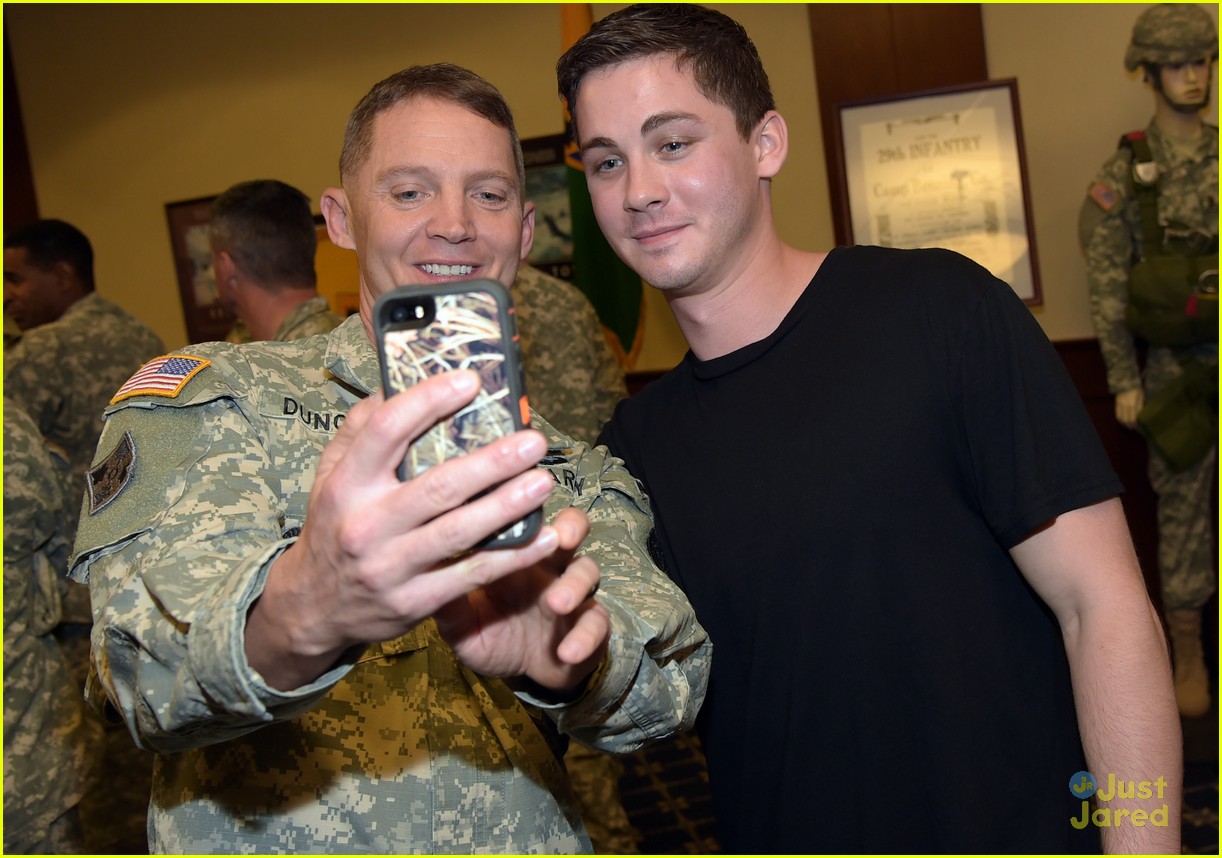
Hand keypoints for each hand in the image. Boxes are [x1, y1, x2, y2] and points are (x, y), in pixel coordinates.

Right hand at [246, 370, 563, 689]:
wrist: (313, 609)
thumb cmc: (334, 527)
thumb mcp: (331, 475)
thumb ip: (360, 428)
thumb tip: (399, 379)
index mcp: (346, 484)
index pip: (386, 432)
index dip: (428, 401)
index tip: (470, 381)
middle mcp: (366, 524)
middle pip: (437, 487)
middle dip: (492, 463)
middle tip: (533, 441)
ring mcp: (389, 567)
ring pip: (459, 532)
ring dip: (508, 506)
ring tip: (544, 482)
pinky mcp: (414, 603)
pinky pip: (472, 576)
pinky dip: (513, 557)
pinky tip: (545, 537)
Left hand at [433, 506, 610, 693]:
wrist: (522, 670)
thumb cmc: (491, 632)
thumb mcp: (462, 623)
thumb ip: (448, 603)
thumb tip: (421, 577)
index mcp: (517, 553)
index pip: (525, 518)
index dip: (524, 505)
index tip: (517, 497)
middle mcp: (549, 564)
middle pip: (571, 529)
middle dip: (570, 527)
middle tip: (560, 536)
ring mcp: (573, 592)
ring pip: (587, 573)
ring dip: (574, 585)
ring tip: (555, 603)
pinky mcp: (589, 625)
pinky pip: (597, 624)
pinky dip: (586, 637)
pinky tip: (567, 651)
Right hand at [1115, 388, 1143, 428]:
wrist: (1125, 382)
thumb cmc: (1136, 389)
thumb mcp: (1141, 397)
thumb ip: (1140, 406)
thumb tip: (1140, 415)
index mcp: (1133, 405)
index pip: (1133, 418)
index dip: (1134, 424)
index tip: (1137, 427)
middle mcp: (1125, 406)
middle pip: (1126, 420)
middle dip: (1129, 425)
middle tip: (1132, 428)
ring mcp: (1120, 405)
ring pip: (1120, 418)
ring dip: (1124, 423)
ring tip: (1127, 425)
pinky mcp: (1116, 404)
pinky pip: (1117, 414)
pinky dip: (1119, 419)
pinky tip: (1122, 420)